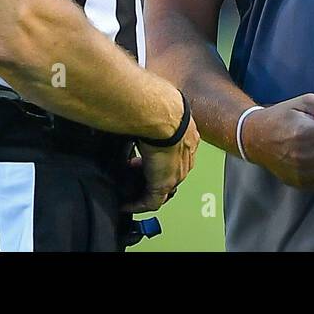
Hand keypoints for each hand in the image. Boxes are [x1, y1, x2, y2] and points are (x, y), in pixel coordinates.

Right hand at [121, 95, 200, 212]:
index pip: (174, 156)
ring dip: (144, 188)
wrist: (166, 117)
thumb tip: (140, 108)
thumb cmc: (161, 108)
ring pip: (161, 188)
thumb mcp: (160, 113)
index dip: (158, 159)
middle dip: (151, 174)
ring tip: (129, 188)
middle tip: (133, 171)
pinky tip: (127, 205)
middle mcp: (184, 159)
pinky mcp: (163, 184)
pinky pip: (151, 201)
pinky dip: (138, 205)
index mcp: (187, 139)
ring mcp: (176, 173)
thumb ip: (153, 115)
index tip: (143, 158)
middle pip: (168, 173)